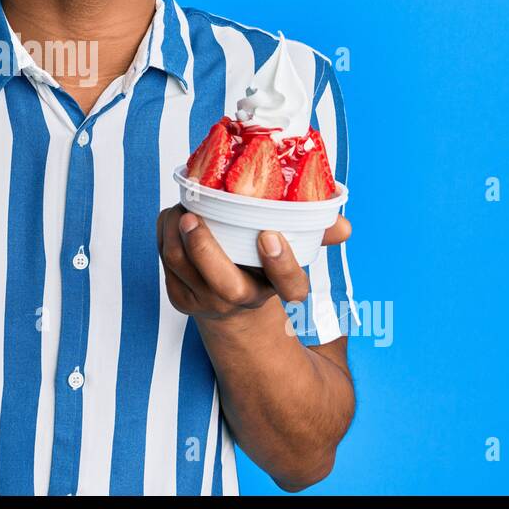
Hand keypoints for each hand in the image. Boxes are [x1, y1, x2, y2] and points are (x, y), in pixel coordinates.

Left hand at [156, 206, 351, 321]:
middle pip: (224, 285)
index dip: (282, 262)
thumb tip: (343, 225)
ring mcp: (207, 302)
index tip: (269, 235)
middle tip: (193, 216)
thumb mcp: (291, 250)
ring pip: (184, 266)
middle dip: (205, 248)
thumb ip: (316, 232)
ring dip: (175, 232)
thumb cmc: (260, 262)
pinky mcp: (179, 297)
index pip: (290, 286)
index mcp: (276, 288)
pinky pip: (167, 263)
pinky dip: (165, 234)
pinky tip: (172, 215)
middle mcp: (242, 300)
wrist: (227, 303)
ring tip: (180, 205)